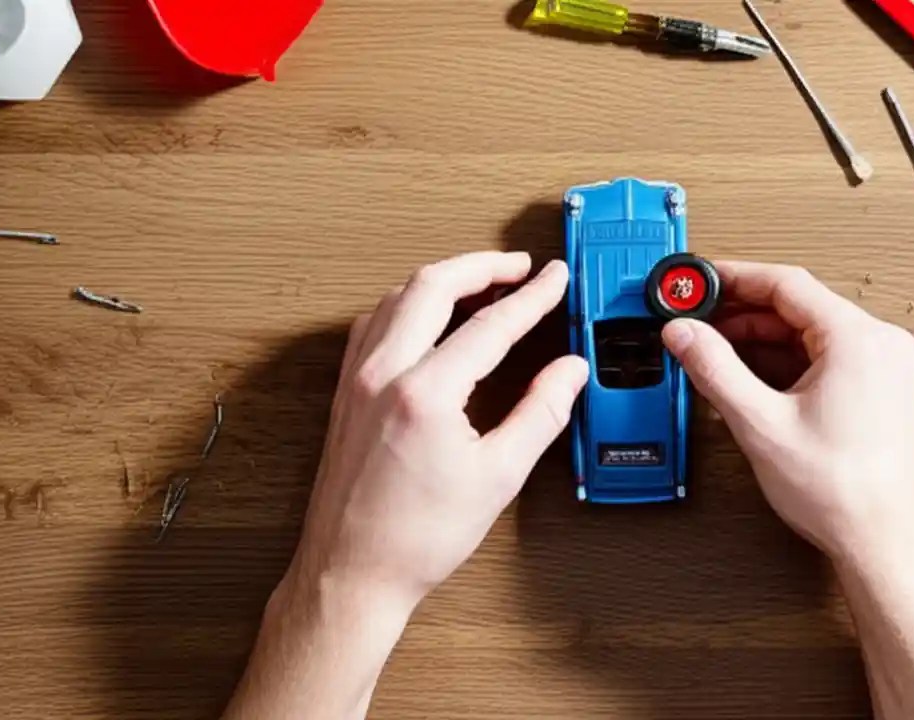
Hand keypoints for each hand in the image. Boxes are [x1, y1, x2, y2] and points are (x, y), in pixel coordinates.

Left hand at [286, 251, 587, 611]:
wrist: (353, 571)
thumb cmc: (414, 537)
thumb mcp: (498, 476)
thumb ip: (541, 413)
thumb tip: (568, 373)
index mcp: (424, 393)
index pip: (490, 324)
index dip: (531, 296)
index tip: (553, 280)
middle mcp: (382, 374)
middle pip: (433, 285)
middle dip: (482, 265)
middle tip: (518, 266)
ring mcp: (356, 379)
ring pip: (398, 296)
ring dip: (443, 279)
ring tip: (481, 282)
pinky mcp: (345, 391)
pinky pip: (375, 322)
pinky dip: (407, 303)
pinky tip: (427, 315)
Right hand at [661, 262, 913, 565]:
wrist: (882, 543)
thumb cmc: (843, 493)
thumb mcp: (760, 423)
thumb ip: (715, 369)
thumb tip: (684, 333)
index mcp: (859, 339)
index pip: (786, 284)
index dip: (734, 277)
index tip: (698, 280)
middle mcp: (879, 345)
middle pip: (797, 307)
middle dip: (741, 313)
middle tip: (695, 318)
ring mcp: (882, 368)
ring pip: (807, 334)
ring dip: (759, 339)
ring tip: (712, 351)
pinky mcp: (878, 390)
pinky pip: (822, 358)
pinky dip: (783, 363)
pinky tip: (748, 378)